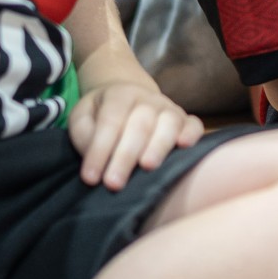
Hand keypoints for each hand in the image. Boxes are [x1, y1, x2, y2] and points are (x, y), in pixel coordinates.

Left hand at [69, 80, 202, 189]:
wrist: (126, 96)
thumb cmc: (101, 114)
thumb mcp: (83, 117)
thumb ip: (84, 133)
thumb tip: (94, 156)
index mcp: (119, 95)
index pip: (110, 121)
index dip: (99, 150)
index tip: (90, 178)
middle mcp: (147, 99)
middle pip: (140, 125)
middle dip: (126, 156)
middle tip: (114, 183)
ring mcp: (169, 108)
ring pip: (169, 123)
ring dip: (158, 146)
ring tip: (147, 167)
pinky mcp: (185, 120)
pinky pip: (194, 125)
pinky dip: (192, 134)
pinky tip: (184, 147)